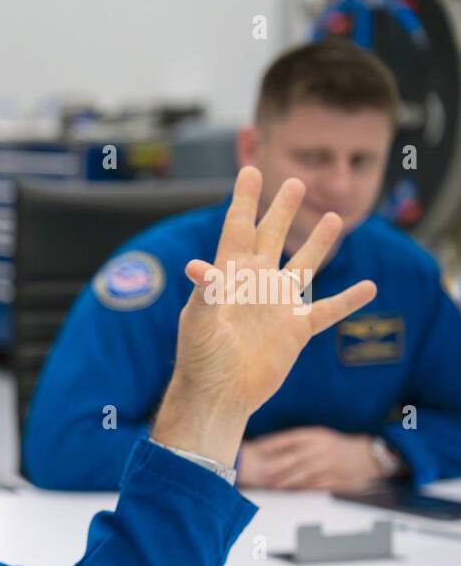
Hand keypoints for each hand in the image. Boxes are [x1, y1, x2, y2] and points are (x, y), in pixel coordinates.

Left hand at [151, 167, 376, 467]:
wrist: (217, 396)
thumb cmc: (199, 359)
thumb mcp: (197, 323)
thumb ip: (203, 294)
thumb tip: (198, 268)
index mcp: (229, 277)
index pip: (238, 229)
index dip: (245, 200)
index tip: (251, 170)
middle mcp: (254, 285)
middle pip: (271, 238)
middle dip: (281, 210)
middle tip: (294, 182)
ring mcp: (276, 306)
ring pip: (302, 267)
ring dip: (318, 243)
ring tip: (332, 217)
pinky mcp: (294, 331)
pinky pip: (327, 310)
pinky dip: (348, 300)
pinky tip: (367, 286)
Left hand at [237, 427, 383, 490]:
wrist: (368, 456)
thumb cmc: (336, 446)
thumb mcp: (319, 436)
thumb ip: (296, 442)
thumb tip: (268, 448)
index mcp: (315, 435)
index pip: (288, 438)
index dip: (270, 444)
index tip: (256, 449)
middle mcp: (321, 448)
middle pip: (293, 457)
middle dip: (276, 465)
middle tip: (260, 472)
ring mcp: (328, 464)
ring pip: (303, 474)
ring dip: (286, 481)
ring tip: (272, 486)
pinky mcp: (335, 479)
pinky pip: (315, 485)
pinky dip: (302, 490)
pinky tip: (291, 493)